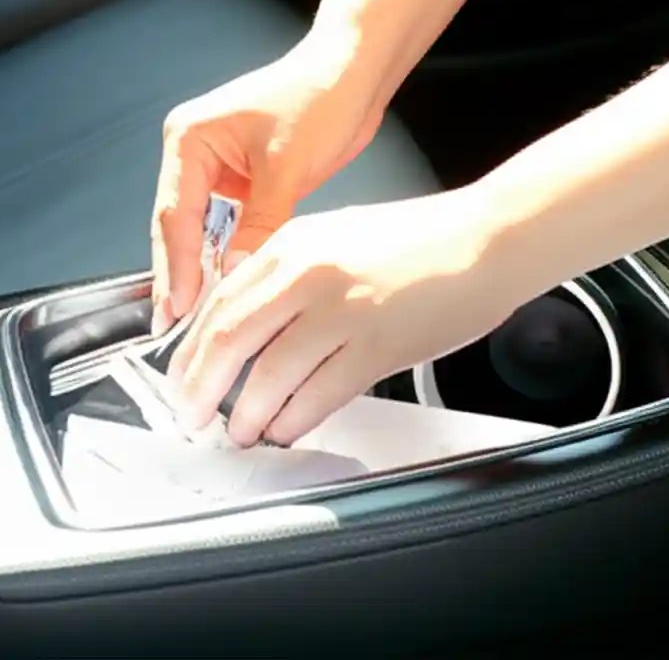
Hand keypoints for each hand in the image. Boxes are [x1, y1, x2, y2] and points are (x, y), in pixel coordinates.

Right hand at [150, 34, 384, 334]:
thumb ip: (259, 223)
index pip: (176, 215)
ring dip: (201, 270)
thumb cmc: (319, 98)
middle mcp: (193, 153)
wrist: (354, 75)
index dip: (177, 267)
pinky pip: (226, 228)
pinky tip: (228, 288)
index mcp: (189, 139)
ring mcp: (215, 168)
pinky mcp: (241, 182)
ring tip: (195, 318)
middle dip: (178, 277)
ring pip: (199, 232)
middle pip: (178, 227)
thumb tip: (236, 272)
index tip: (177, 308)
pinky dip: (227, 257)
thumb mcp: (286, 166)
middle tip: (172, 325)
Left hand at [166, 189, 525, 446]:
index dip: (192, 350)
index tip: (182, 376)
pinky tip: (286, 430)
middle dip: (201, 387)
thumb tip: (248, 322)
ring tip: (242, 431)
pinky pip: (319, 395)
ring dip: (248, 415)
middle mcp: (309, 274)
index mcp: (294, 244)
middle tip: (191, 414)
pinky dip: (294, 420)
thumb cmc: (420, 241)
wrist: (486, 240)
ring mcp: (343, 312)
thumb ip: (289, 273)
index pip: (220, 303)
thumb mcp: (337, 237)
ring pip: (270, 376)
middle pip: (231, 340)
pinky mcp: (377, 346)